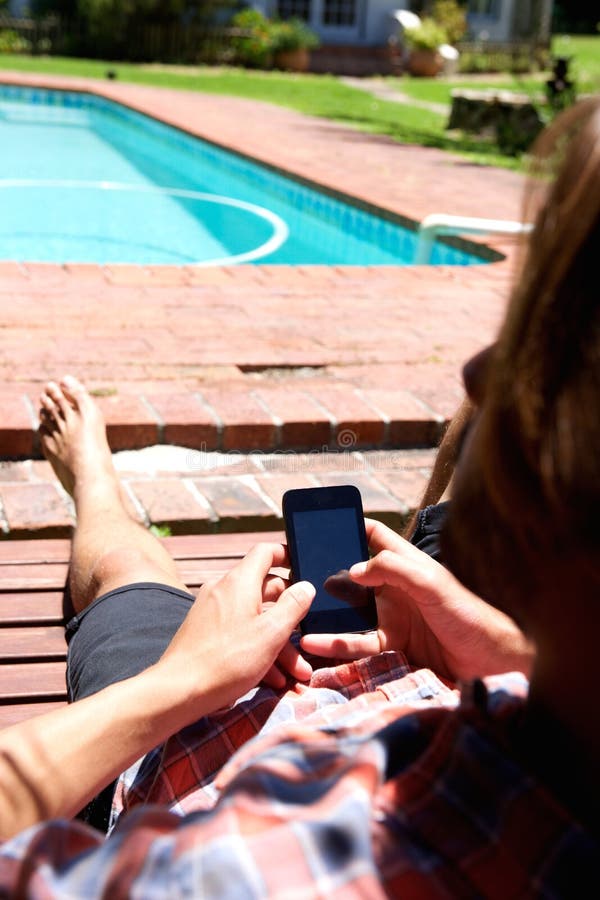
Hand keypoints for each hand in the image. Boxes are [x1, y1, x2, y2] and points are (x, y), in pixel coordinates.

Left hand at [158, 543, 314, 711]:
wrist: (178, 690)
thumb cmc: (228, 660)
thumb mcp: (271, 633)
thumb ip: (293, 606)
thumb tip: (306, 586)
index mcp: (240, 582)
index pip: (266, 552)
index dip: (287, 556)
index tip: (304, 570)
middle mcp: (224, 590)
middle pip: (265, 591)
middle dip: (290, 618)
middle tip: (309, 640)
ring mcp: (212, 611)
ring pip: (254, 618)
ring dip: (277, 643)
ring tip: (296, 673)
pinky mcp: (205, 632)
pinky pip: (238, 633)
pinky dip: (257, 649)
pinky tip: (273, 678)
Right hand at [301, 519, 532, 681]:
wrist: (494, 659)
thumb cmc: (469, 612)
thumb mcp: (431, 583)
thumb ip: (393, 569)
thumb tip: (352, 569)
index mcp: (405, 562)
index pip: (371, 534)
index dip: (346, 526)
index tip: (315, 526)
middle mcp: (395, 585)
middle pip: (352, 574)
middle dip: (324, 574)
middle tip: (292, 576)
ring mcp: (393, 614)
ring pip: (349, 611)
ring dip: (325, 613)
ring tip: (296, 614)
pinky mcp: (394, 643)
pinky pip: (359, 643)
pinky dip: (337, 644)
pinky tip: (316, 644)